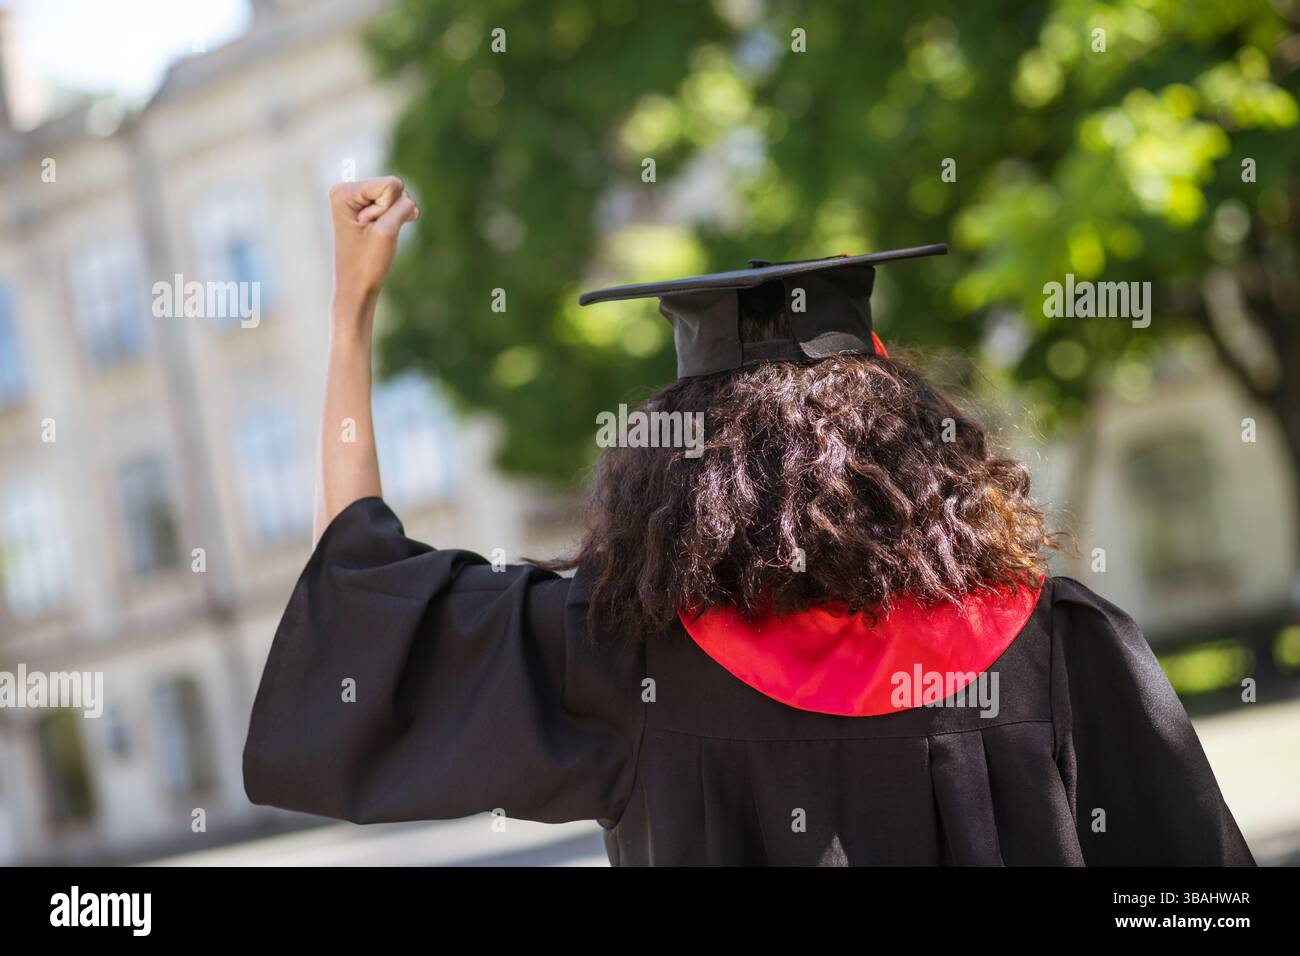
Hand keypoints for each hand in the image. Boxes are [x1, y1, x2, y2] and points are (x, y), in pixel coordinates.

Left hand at [328, 176, 419, 306]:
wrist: (357, 287)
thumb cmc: (367, 262)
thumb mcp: (388, 231)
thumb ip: (403, 206)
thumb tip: (410, 201)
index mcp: (344, 191)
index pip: (390, 185)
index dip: (388, 209)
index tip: (369, 228)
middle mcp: (347, 190)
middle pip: (393, 187)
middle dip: (391, 212)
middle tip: (373, 233)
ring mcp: (357, 199)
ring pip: (397, 197)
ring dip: (394, 218)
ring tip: (376, 235)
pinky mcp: (367, 208)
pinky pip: (394, 204)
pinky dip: (396, 218)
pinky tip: (387, 232)